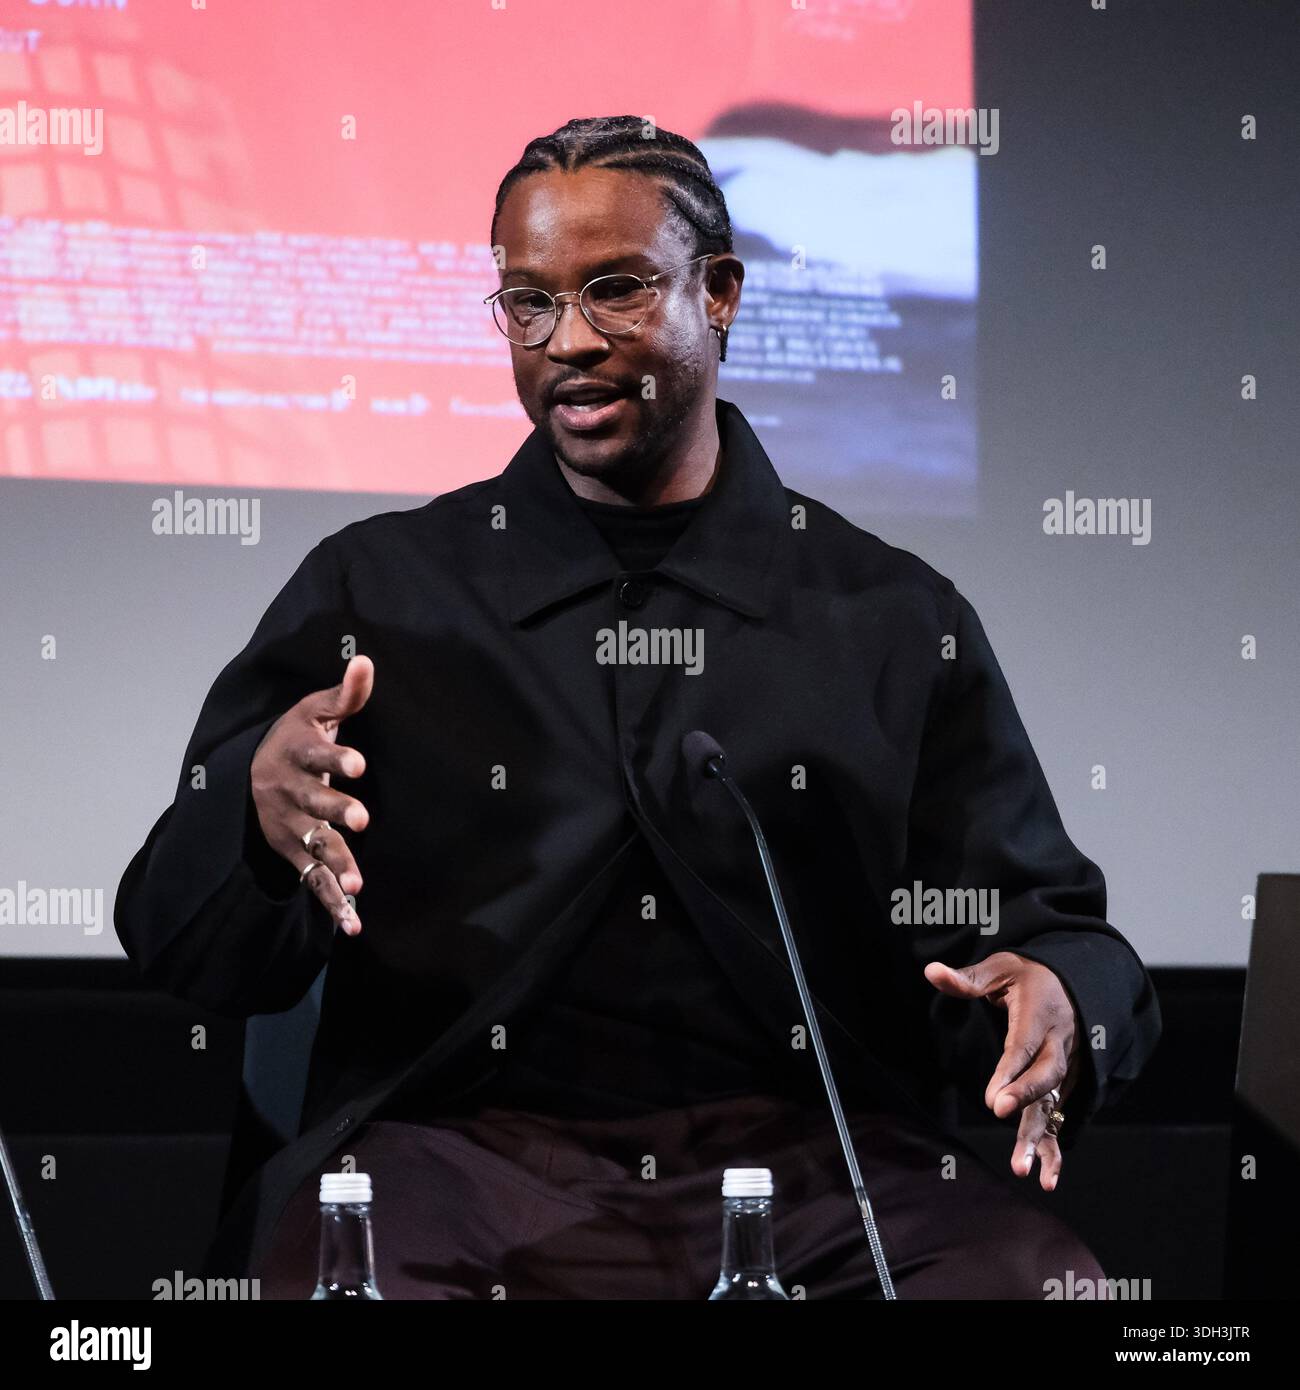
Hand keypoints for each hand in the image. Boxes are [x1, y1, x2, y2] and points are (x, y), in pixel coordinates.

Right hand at [250, 654, 372, 935]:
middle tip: (361, 821)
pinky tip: (354, 924)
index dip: (336, 759)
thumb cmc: (296, 736)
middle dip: (336, 811)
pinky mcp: (293, 851)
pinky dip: (332, 901)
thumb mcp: (315, 710)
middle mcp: (289, 792)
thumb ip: (345, 693)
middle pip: (313, 802)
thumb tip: (366, 660)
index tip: (358, 763)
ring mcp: (289, 825)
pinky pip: (312, 878)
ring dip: (335, 864)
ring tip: (357, 885)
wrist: (249, 770)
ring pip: (312, 844)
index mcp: (297, 752)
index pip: (316, 755)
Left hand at [924, 951, 1080, 1191]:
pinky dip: (1053, 1148)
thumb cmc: (1029, 975)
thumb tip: (931, 971)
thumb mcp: (1000, 968)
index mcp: (1040, 1015)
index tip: (993, 1099)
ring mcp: (1064, 1067)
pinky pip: (1057, 1117)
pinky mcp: (1062, 1085)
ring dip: (1038, 1136)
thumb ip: (967, 978)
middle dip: (1026, 1098)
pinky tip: (1045, 1178)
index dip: (1011, 1073)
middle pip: (1047, 1075)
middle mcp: (1058, 1044)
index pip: (1024, 1046)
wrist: (1073, 982)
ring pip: (1053, 1103)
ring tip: (1022, 1168)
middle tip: (999, 1113)